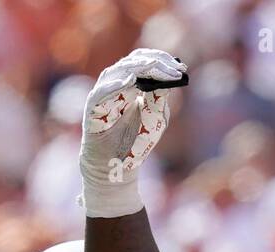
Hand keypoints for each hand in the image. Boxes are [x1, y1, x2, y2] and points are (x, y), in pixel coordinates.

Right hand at [80, 49, 185, 217]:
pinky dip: (115, 86)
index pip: (142, 63)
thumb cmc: (136, 142)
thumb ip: (160, 97)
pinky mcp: (92, 110)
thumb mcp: (156, 117)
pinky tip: (130, 82)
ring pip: (116, 73)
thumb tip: (171, 76)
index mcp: (130, 85)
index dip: (161, 61)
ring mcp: (102, 96)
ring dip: (136, 68)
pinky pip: (101, 94)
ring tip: (153, 65)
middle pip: (131, 64)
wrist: (118, 167)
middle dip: (154, 64)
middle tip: (173, 68)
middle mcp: (114, 86)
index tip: (181, 68)